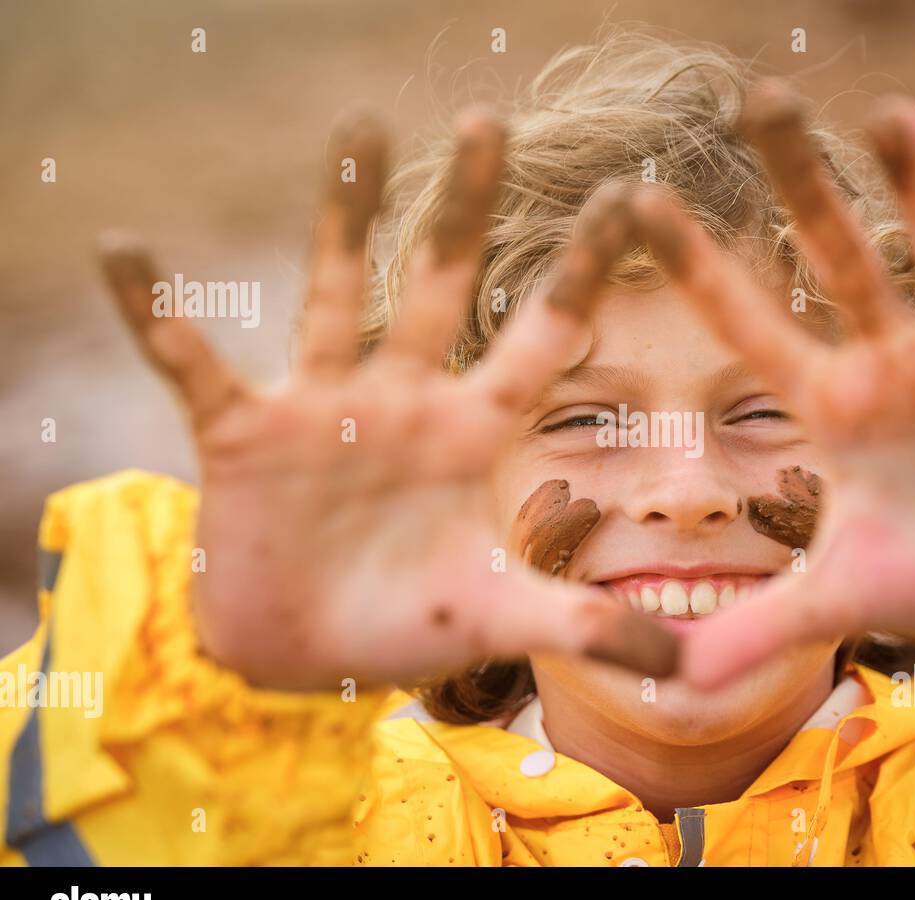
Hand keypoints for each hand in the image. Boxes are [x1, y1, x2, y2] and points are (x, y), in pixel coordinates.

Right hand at [98, 109, 675, 689]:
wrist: (306, 658)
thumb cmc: (408, 625)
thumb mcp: (503, 620)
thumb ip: (590, 627)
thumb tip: (690, 663)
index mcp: (471, 431)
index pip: (539, 339)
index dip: (580, 275)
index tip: (627, 198)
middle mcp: (403, 400)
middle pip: (439, 287)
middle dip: (462, 211)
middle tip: (488, 122)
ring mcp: (323, 408)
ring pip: (336, 295)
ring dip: (344, 219)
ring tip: (361, 132)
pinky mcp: (243, 434)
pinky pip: (193, 362)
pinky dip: (159, 315)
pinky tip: (126, 251)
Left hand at [634, 84, 914, 687]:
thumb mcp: (840, 600)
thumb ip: (759, 629)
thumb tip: (668, 685)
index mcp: (835, 406)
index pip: (751, 327)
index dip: (698, 267)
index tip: (636, 198)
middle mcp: (896, 362)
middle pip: (837, 261)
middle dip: (799, 187)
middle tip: (755, 101)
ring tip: (890, 115)